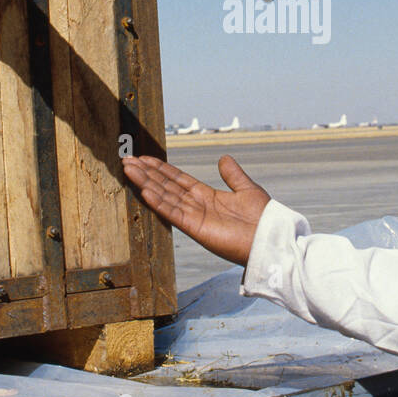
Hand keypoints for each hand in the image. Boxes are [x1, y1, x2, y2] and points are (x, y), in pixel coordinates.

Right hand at [120, 154, 269, 266]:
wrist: (270, 238)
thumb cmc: (263, 218)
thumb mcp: (246, 189)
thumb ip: (232, 175)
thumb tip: (223, 158)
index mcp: (207, 196)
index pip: (178, 180)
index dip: (161, 169)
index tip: (144, 159)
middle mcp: (197, 206)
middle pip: (166, 186)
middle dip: (147, 174)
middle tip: (127, 161)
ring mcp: (194, 217)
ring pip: (165, 197)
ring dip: (146, 183)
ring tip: (129, 170)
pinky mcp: (195, 228)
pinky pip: (173, 213)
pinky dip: (159, 202)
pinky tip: (145, 191)